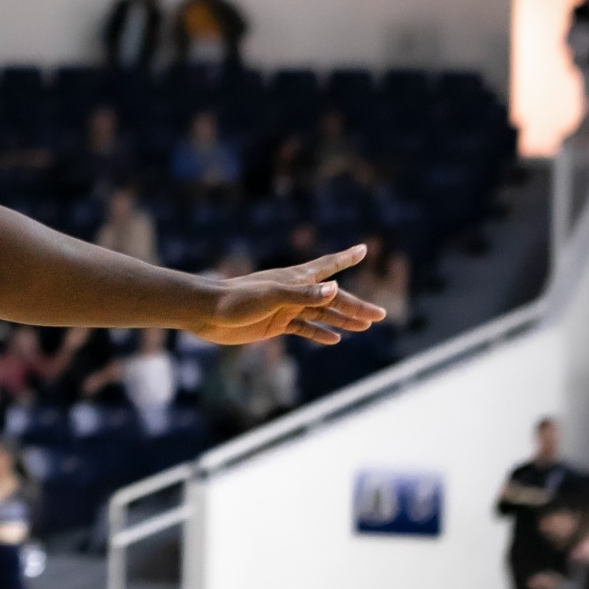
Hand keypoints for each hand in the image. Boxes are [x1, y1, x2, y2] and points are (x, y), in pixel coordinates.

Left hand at [190, 244, 384, 344]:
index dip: (346, 258)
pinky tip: (334, 339)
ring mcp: (285, 308)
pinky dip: (320, 333)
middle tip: (381, 315)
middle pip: (333, 298)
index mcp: (295, 278)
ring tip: (365, 327)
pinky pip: (304, 329)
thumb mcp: (272, 297)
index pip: (327, 267)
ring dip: (344, 320)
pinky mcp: (275, 324)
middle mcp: (294, 291)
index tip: (364, 249)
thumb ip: (304, 295)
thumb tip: (336, 289)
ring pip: (322, 314)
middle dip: (357, 306)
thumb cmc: (237, 300)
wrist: (207, 313)